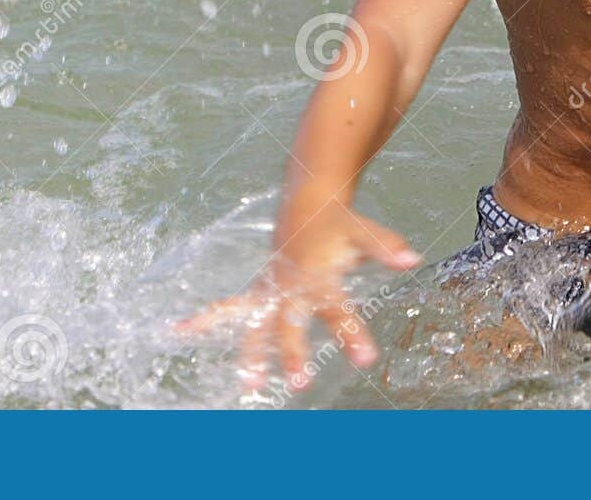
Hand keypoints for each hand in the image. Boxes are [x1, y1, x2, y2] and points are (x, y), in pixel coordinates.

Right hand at [175, 201, 419, 390]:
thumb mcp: (364, 233)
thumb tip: (413, 260)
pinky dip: (203, 318)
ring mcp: (271, 291)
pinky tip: (177, 332)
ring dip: (251, 352)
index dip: (351, 333)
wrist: (306, 205)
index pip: (338, 309)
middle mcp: (292, 287)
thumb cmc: (339, 226)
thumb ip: (385, 247)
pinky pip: (228, 307)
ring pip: (257, 324)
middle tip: (301, 382)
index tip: (366, 359)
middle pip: (292, 323)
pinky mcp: (258, 293)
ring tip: (250, 384)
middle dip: (294, 352)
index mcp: (320, 276)